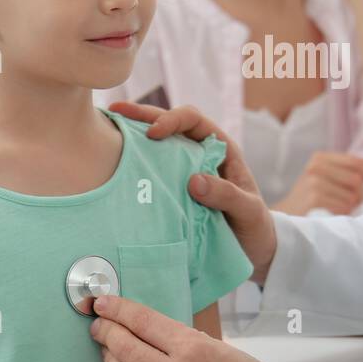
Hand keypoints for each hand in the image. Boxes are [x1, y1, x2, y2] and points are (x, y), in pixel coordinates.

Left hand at [91, 295, 269, 361]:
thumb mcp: (215, 345)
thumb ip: (177, 338)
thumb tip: (140, 328)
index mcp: (192, 348)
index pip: (142, 321)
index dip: (117, 309)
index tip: (102, 304)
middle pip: (125, 347)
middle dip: (106, 331)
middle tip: (99, 325)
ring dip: (107, 358)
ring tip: (106, 350)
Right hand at [108, 101, 278, 281]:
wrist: (253, 251)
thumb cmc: (255, 226)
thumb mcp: (248, 211)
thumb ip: (226, 195)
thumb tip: (194, 180)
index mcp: (221, 150)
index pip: (194, 121)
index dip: (173, 120)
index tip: (154, 133)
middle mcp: (200, 154)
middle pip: (170, 125)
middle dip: (144, 115)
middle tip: (115, 110)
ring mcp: (185, 171)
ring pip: (159, 145)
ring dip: (134, 135)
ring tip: (107, 126)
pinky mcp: (174, 190)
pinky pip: (154, 171)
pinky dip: (135, 163)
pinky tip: (115, 160)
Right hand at [275, 151, 362, 215]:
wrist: (286, 216)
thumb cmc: (311, 196)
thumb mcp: (329, 177)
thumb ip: (352, 168)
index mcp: (320, 158)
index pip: (355, 162)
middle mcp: (316, 167)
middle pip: (356, 179)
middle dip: (361, 194)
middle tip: (355, 203)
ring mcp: (314, 183)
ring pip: (352, 196)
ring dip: (351, 207)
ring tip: (338, 208)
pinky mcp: (314, 199)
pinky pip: (344, 208)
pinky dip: (343, 214)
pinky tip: (332, 214)